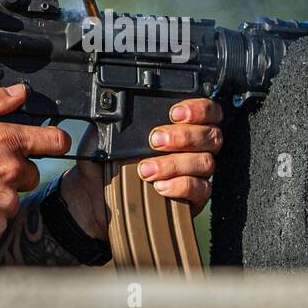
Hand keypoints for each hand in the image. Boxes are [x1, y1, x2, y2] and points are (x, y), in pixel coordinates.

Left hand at [65, 98, 223, 238]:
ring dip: (175, 163)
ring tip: (147, 169)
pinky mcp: (196, 197)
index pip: (207, 111)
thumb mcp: (108, 136)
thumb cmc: (106, 164)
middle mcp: (196, 147)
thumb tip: (116, 109)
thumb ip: (119, 120)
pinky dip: (181, 185)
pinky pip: (201, 189)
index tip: (174, 113)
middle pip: (210, 135)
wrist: (97, 198)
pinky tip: (160, 187)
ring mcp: (197, 172)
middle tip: (155, 140)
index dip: (198, 109)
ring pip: (205, 162)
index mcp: (182, 126)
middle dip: (184, 136)